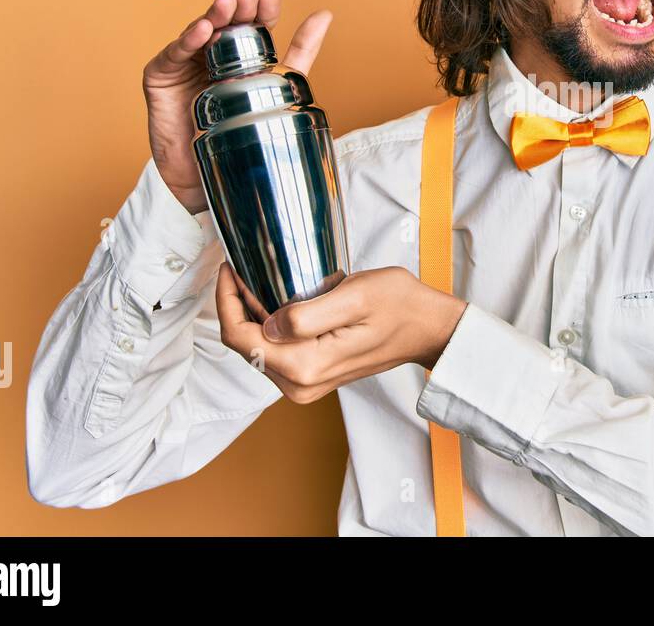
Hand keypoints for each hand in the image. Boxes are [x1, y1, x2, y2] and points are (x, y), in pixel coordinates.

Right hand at [142, 0, 332, 213]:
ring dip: (213, 16)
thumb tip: (325, 13)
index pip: (251, 26)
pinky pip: (173, 55)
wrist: (204, 179)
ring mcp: (184, 63)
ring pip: (199, 32)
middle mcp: (210, 53)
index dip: (260, 12)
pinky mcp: (160, 76)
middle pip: (225, 24)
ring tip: (227, 4)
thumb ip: (300, 50)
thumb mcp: (279, 86)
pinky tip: (202, 30)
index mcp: (240, 54)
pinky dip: (187, 41)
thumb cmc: (239, 134)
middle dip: (237, 8)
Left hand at [214, 262, 468, 403]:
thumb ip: (306, 315)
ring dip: (252, 314)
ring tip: (260, 280)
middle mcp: (300, 383)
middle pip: (244, 344)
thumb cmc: (398, 306)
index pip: (239, 337)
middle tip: (244, 268)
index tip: (231, 268)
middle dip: (237, 306)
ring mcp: (305, 384)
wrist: (426, 328)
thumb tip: (268, 324)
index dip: (227, 301)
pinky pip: (275, 351)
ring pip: (256, 348)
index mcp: (304, 366)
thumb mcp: (353, 297)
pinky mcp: (311, 376)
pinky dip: (269, 325)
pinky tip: (279, 300)